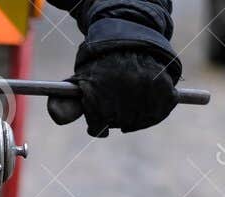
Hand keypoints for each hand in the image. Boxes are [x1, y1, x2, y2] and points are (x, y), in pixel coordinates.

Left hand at [47, 48, 178, 136]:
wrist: (131, 40)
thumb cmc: (100, 65)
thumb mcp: (78, 80)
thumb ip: (63, 102)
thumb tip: (60, 119)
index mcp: (99, 92)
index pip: (97, 127)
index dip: (96, 125)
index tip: (97, 121)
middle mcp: (122, 92)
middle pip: (118, 124)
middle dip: (114, 118)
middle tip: (115, 104)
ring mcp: (145, 91)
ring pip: (138, 122)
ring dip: (134, 118)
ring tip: (129, 103)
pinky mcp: (165, 90)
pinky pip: (158, 114)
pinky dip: (154, 113)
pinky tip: (146, 104)